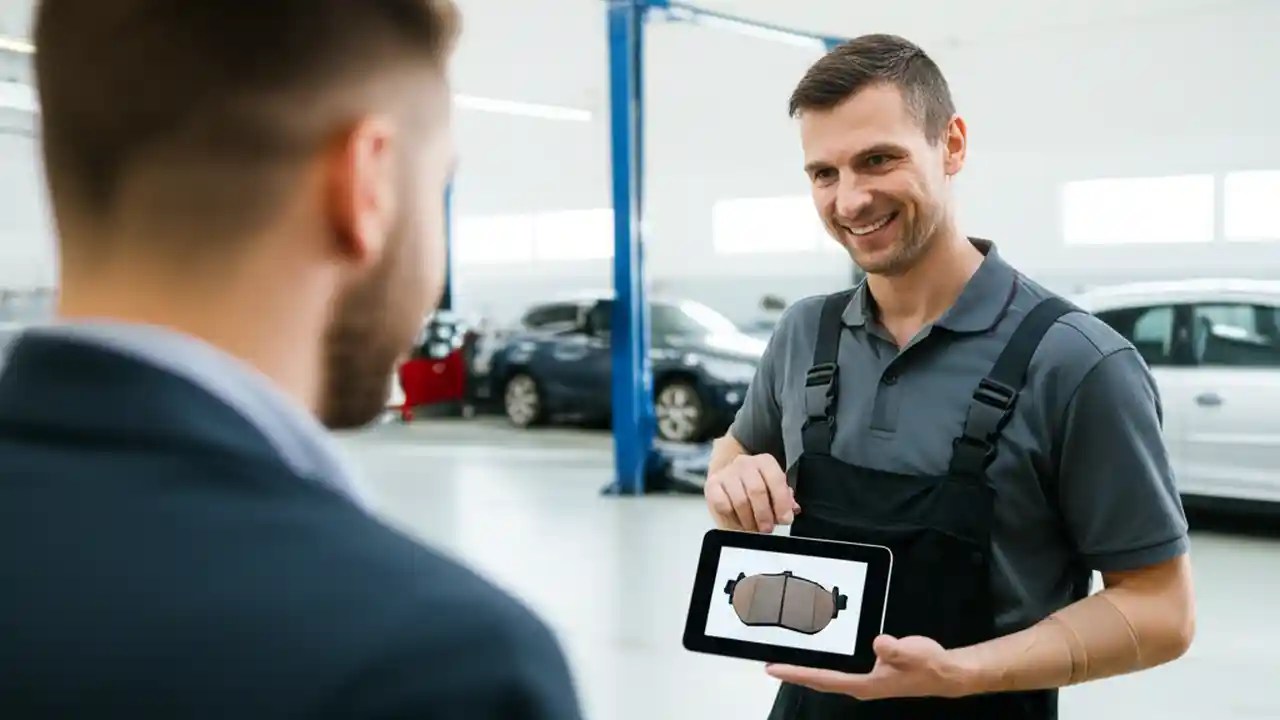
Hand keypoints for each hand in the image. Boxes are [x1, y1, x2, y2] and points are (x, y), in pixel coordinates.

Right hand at [704, 453, 797, 532]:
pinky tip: (739, 523)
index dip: (782, 503)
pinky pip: (723, 506)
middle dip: (764, 514)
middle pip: (757, 491)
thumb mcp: (773, 489)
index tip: (785, 519)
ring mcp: (726, 474)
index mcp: (765, 462)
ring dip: (749, 520)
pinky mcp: (711, 486)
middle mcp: (745, 463)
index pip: (776, 479)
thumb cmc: (754, 486)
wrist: (728, 477)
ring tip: (754, 528)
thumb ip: (785, 499)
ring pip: (740, 501)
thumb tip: (792, 510)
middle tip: (767, 528)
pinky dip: (733, 519)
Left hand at [765, 635, 978, 700]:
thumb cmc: (927, 664)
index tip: (772, 668)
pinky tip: (816, 651)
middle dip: (793, 672)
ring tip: (785, 657)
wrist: (945, 672)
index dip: (796, 673)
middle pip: (817, 680)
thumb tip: (879, 644)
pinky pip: (837, 667)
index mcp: (863, 685)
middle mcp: (859, 685)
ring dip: (806, 667)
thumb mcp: (912, 653)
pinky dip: (822, 660)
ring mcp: (863, 680)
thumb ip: (895, 650)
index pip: (821, 679)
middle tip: (767, 662)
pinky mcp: (868, 672)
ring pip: (826, 675)